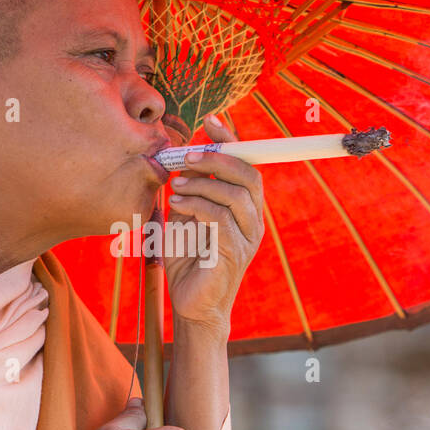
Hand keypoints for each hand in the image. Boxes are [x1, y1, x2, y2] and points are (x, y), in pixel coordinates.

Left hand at [164, 114, 264, 331]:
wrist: (191, 307)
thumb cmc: (189, 263)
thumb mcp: (186, 218)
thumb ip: (190, 190)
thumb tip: (184, 159)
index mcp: (245, 208)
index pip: (247, 165)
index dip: (232, 141)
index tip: (210, 122)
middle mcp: (253, 220)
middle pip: (250, 176)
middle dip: (219, 158)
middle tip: (188, 156)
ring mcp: (248, 238)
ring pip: (236, 196)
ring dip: (203, 184)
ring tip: (176, 187)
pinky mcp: (235, 254)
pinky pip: (221, 220)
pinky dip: (198, 206)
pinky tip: (178, 206)